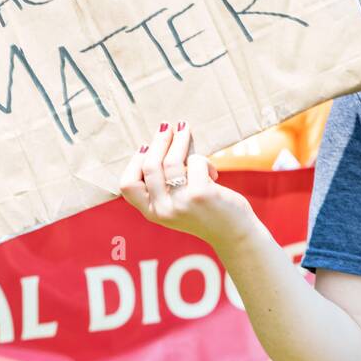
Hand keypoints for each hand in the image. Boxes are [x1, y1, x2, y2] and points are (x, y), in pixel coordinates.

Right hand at [119, 120, 253, 250]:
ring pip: (170, 161)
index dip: (134, 162)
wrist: (233, 234)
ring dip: (178, 140)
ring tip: (184, 128)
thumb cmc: (205, 212)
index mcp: (152, 212)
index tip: (144, 146)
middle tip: (166, 126)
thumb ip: (165, 183)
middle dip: (158, 141)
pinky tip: (212, 171)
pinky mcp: (200, 194)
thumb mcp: (177, 203)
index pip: (127, 185)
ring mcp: (181, 203)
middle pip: (149, 166)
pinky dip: (202, 160)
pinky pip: (195, 162)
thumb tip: (163, 138)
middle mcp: (163, 210)